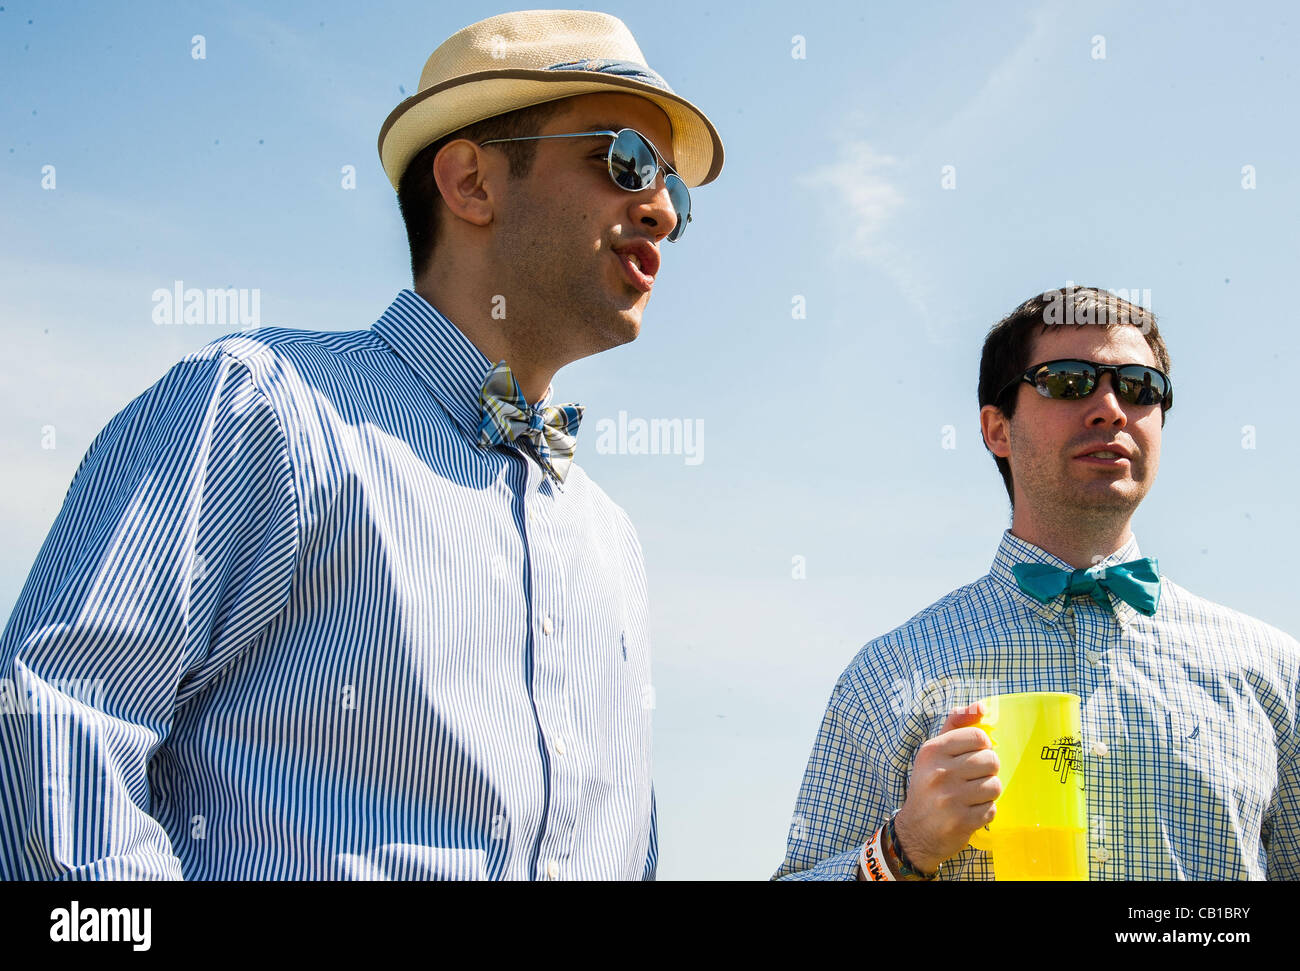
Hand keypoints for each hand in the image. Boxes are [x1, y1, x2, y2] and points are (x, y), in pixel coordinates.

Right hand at [892, 701, 1000, 874]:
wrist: (915, 830)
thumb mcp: (934, 752)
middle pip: (991, 761)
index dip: (983, 746)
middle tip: (975, 778)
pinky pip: (992, 809)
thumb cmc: (929, 785)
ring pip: (994, 786)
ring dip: (988, 792)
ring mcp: (950, 798)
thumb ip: (956, 725)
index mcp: (933, 750)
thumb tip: (981, 706)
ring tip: (973, 795)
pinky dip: (985, 812)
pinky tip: (970, 811)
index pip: (978, 736)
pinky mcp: (961, 821)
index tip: (973, 756)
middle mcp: (940, 772)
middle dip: (988, 771)